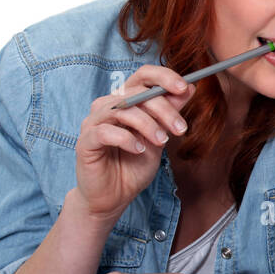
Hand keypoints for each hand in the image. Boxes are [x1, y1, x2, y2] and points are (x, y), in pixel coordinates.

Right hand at [74, 64, 195, 221]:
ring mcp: (94, 122)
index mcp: (126, 101)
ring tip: (162, 142)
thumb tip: (189, 87)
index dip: (164, 77)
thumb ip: (170, 113)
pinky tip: (139, 150)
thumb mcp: (159, 138)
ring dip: (148, 125)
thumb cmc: (134, 166)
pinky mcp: (85, 140)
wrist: (114, 198)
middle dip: (163, 109)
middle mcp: (108, 106)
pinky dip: (127, 139)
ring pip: (123, 110)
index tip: (184, 87)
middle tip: (180, 129)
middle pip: (136, 92)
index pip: (143, 75)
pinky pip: (106, 131)